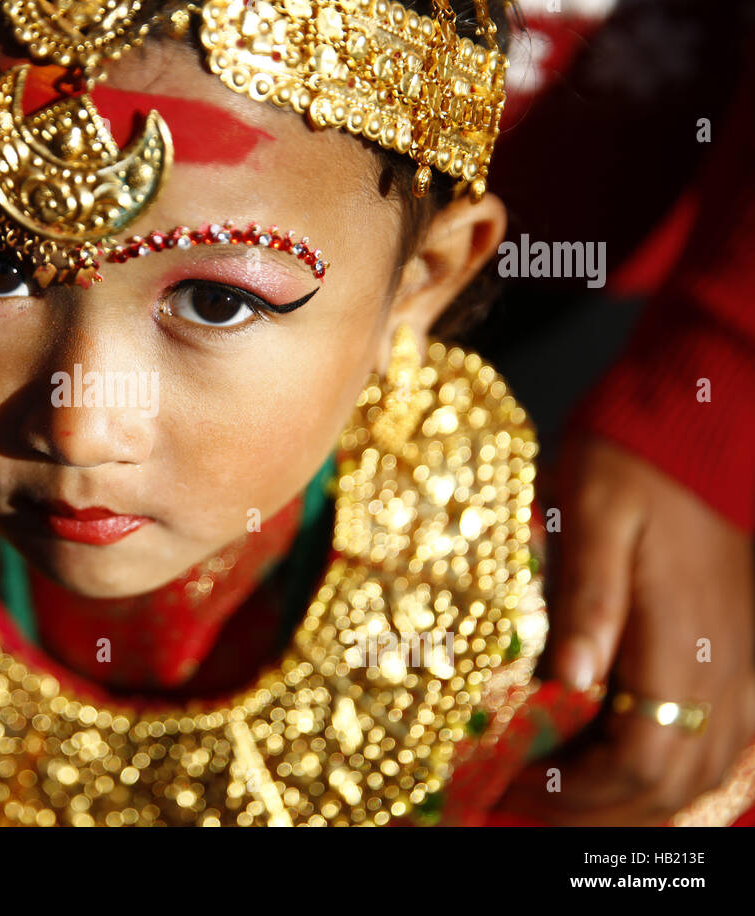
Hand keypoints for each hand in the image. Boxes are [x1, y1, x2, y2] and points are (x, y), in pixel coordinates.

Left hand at [497, 436, 754, 823]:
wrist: (696, 430)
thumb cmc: (634, 463)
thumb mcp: (592, 513)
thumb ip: (586, 598)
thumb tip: (566, 680)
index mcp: (679, 641)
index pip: (637, 760)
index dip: (574, 792)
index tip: (511, 789)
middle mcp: (719, 669)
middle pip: (667, 784)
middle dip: (591, 813)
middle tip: (518, 806)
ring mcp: (736, 666)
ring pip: (700, 774)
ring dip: (630, 803)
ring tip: (561, 803)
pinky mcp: (735, 656)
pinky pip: (722, 747)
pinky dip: (671, 776)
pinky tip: (629, 776)